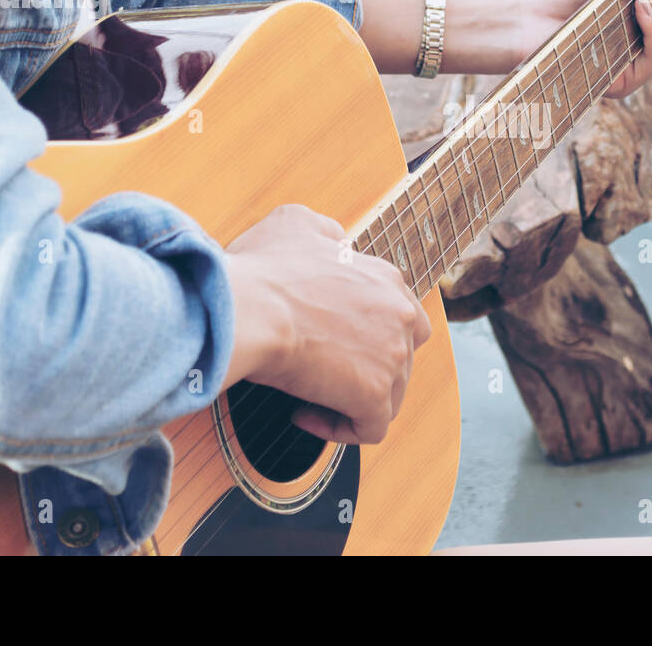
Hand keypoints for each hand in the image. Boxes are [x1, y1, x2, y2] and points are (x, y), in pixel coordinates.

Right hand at [222, 204, 431, 443]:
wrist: (249, 309)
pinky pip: (370, 428)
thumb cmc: (261, 270)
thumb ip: (325, 230)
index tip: (330, 343)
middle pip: (400, 359)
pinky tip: (304, 414)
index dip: (369, 337)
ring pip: (388, 397)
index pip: (402, 317)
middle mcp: (400, 314)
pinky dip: (338, 428)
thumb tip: (336, 240)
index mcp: (386, 278)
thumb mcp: (295, 223)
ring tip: (308, 397)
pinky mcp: (374, 394)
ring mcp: (392, 355)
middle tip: (322, 373)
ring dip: (349, 401)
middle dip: (363, 371)